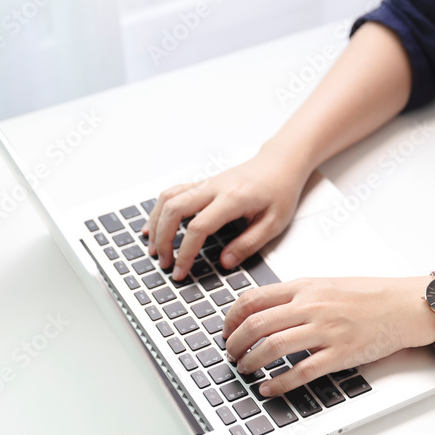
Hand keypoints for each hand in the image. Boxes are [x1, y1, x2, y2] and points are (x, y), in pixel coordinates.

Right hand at [142, 148, 311, 280]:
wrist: (279, 164)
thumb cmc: (279, 191)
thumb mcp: (274, 223)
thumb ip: (248, 244)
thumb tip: (224, 262)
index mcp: (233, 198)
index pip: (199, 227)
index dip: (185, 252)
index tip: (180, 271)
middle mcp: (214, 188)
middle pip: (174, 209)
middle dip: (164, 239)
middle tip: (165, 263)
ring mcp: (205, 183)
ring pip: (168, 198)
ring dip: (156, 223)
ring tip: (154, 248)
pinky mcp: (202, 183)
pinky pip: (172, 193)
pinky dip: (159, 210)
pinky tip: (154, 226)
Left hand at [222, 276, 430, 396]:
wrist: (403, 305)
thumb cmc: (368, 295)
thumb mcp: (326, 284)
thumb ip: (296, 295)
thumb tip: (263, 309)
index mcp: (304, 287)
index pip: (253, 299)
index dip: (231, 318)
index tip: (226, 331)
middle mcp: (311, 306)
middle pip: (256, 325)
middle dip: (235, 344)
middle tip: (230, 354)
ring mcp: (326, 330)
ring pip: (273, 347)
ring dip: (251, 362)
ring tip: (245, 370)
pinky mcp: (340, 354)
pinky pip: (302, 371)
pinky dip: (280, 382)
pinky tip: (269, 387)